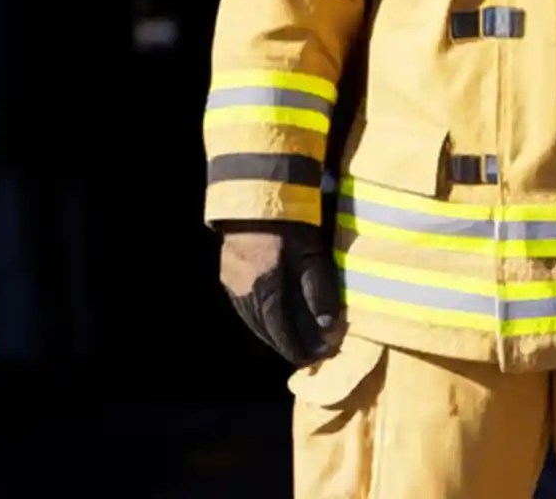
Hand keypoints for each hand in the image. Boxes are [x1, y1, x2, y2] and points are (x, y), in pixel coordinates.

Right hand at [217, 220, 342, 366]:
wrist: (258, 197)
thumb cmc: (292, 224)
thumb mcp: (314, 256)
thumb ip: (320, 292)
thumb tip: (327, 328)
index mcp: (267, 290)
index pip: (283, 333)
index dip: (299, 349)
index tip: (315, 358)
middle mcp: (245, 293)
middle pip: (266, 331)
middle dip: (287, 345)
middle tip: (307, 354)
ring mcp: (232, 285)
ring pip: (253, 321)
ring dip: (272, 334)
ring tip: (291, 341)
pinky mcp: (227, 275)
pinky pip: (244, 307)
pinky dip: (260, 318)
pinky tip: (271, 319)